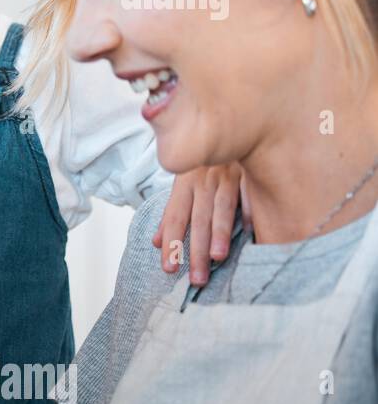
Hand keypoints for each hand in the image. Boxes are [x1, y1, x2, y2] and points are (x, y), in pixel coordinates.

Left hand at [152, 164, 243, 285]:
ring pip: (221, 208)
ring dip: (219, 233)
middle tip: (197, 278)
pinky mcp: (248, 173)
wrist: (228, 126)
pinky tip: (249, 232)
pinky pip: (249, 195)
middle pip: (197, 220)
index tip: (168, 268)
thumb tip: (155, 242)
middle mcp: (202, 181)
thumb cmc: (203, 165)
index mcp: (184, 185)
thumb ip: (172, 213)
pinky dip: (249, 212)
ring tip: (217, 257)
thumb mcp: (183, 184)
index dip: (170, 243)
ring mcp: (226, 176)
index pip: (174, 218)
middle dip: (195, 250)